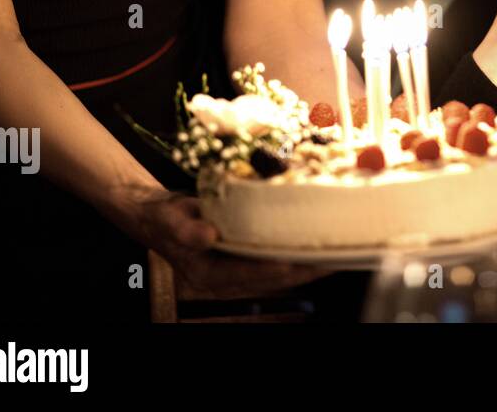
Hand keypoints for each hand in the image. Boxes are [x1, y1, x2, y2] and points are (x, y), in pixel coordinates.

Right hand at [119, 186, 334, 298]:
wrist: (159, 218)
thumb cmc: (165, 218)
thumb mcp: (171, 220)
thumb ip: (187, 230)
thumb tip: (208, 236)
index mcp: (209, 275)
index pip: (251, 275)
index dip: (277, 269)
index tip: (301, 262)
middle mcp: (227, 279)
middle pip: (273, 279)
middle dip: (304, 271)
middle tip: (335, 259)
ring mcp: (237, 272)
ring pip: (279, 275)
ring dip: (307, 266)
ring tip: (337, 255)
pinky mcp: (244, 261)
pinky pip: (276, 263)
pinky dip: (296, 256)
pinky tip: (317, 247)